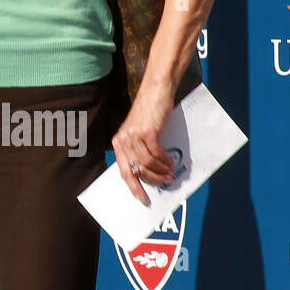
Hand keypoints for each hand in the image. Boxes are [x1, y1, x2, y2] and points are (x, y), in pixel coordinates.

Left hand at [111, 79, 175, 204]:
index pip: (123, 171)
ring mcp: (134, 136)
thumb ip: (139, 149)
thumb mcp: (139, 131)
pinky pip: (156, 154)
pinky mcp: (147, 132)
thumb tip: (148, 171)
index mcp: (118, 142)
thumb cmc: (149, 112)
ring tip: (170, 174)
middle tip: (164, 183)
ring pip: (147, 164)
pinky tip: (170, 163)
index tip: (142, 198)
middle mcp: (123, 140)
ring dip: (160, 172)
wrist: (156, 91)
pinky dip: (165, 161)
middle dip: (151, 181)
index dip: (133, 186)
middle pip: (136, 170)